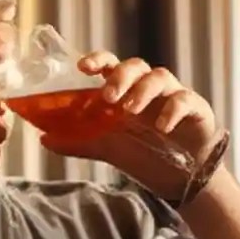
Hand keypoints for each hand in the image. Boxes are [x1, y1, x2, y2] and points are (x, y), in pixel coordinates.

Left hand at [41, 52, 226, 201]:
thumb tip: (43, 138)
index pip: (110, 65)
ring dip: (142, 90)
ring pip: (159, 76)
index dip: (97, 60)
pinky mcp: (195, 109)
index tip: (82, 66)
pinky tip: (162, 126)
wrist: (180, 178)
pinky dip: (172, 109)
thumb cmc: (143, 153)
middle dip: (120, 76)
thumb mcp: (107, 148)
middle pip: (135, 65)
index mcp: (125, 91)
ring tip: (130, 110)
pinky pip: (185, 99)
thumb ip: (78, 141)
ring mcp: (172, 96)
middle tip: (108, 96)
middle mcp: (148, 88)